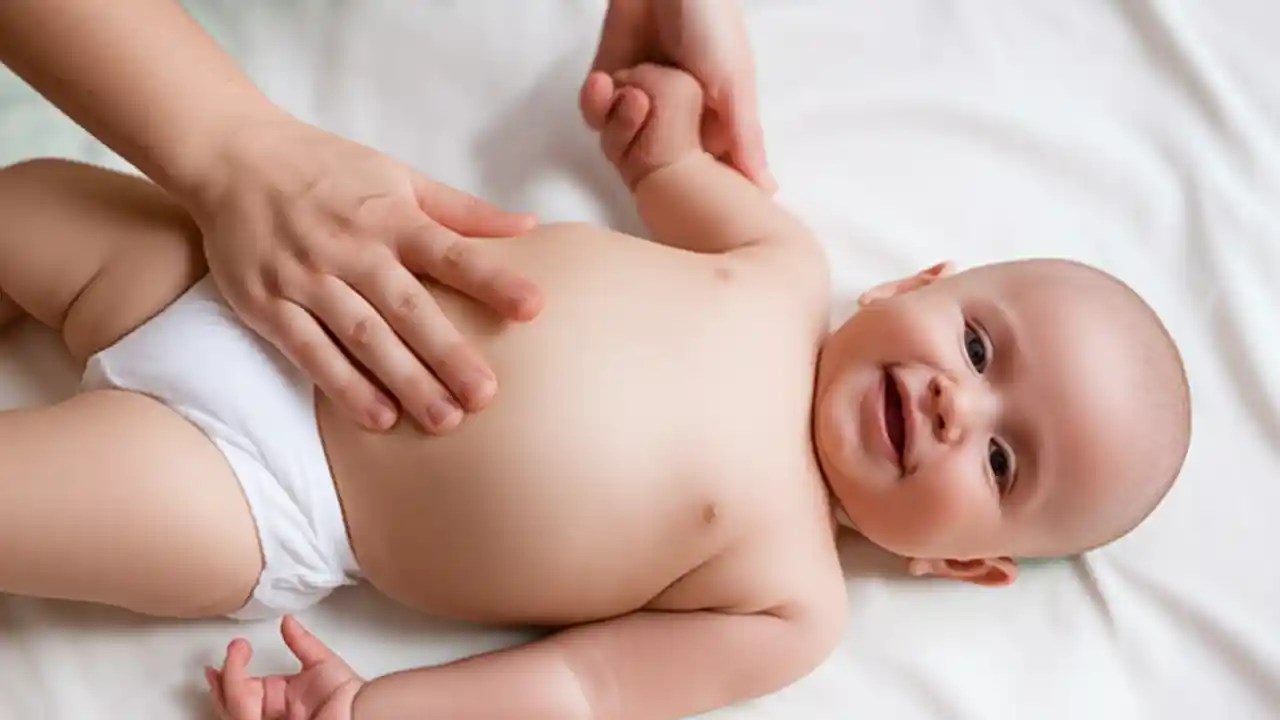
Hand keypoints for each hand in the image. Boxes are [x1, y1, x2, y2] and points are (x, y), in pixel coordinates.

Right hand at [191, 112, 543, 433]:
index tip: (533, 308)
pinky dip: (343, 385)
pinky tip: (378, 417)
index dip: (492, 279)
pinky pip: (309, 350)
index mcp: (390, 216)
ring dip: (403, 379)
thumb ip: (461, 209)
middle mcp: (351, 249)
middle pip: (407, 307)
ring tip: (444, 419)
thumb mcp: (397, 175)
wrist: (232, 157)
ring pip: (362, 336)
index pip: (450, 252)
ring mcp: (307, 278)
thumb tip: (530, 226)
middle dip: (448, 353)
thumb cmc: (327, 170)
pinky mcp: (268, 304)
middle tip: (485, 396)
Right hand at [205, 615, 363, 719]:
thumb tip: (286, 620)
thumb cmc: (346, 696)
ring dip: (230, 687)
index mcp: (273, 699)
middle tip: (221, 661)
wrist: (360, 713)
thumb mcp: (321, 663)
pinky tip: (244, 690)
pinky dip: (242, 709)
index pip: (239, 688)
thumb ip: (301, 642)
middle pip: (230, 702)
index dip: (226, 673)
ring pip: (235, 711)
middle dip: (221, 683)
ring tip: (237, 661)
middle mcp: (267, 714)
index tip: (231, 650)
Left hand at [585, 0, 773, 191]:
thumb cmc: (712, 25)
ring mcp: (640, 103)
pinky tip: (605, 82)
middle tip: (650, 120)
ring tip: (632, 93)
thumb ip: (745, 137)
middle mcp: (674, 120)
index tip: (682, 187)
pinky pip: (594, 115)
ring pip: (619, 144)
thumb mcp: (735, 82)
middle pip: (650, 166)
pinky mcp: (608, 84)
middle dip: (644, 152)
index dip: (687, 184)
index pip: (698, 173)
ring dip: (619, 125)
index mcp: (710, 124)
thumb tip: (766, 191)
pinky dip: (596, 104)